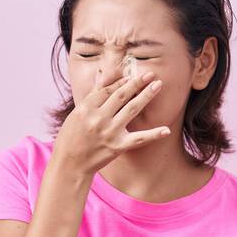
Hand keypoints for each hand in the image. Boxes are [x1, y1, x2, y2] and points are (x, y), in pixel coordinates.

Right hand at [52, 67, 171, 176]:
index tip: (133, 75)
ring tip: (158, 85)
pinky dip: (153, 134)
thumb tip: (102, 73)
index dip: (122, 81)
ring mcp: (109, 132)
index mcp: (87, 108)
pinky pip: (139, 139)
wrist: (70, 164)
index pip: (108, 89)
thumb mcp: (77, 112)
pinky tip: (166, 129)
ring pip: (131, 109)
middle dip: (137, 83)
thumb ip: (93, 93)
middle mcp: (99, 118)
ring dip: (146, 95)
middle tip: (150, 74)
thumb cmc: (71, 136)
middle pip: (122, 95)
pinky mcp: (117, 147)